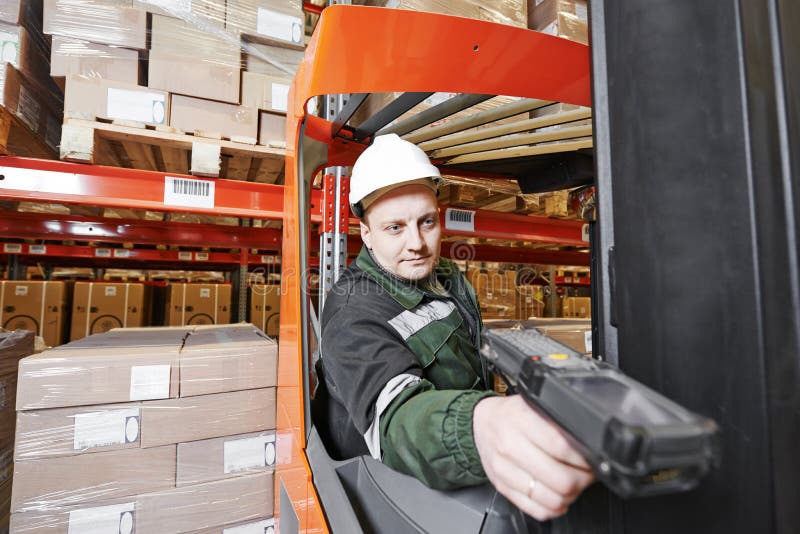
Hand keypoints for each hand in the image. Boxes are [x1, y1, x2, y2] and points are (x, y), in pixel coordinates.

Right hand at [472, 395, 594, 520]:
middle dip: (583, 480)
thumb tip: (587, 440)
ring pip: (550, 499)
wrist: (482, 423)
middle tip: (587, 474)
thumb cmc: (512, 414)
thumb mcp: (534, 405)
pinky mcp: (501, 486)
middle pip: (560, 479)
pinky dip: (553, 508)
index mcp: (521, 420)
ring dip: (570, 496)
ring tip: (574, 485)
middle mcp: (510, 445)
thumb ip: (558, 420)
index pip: (562, 447)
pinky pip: (535, 509)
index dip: (584, 458)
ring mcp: (504, 469)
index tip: (592, 459)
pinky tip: (558, 496)